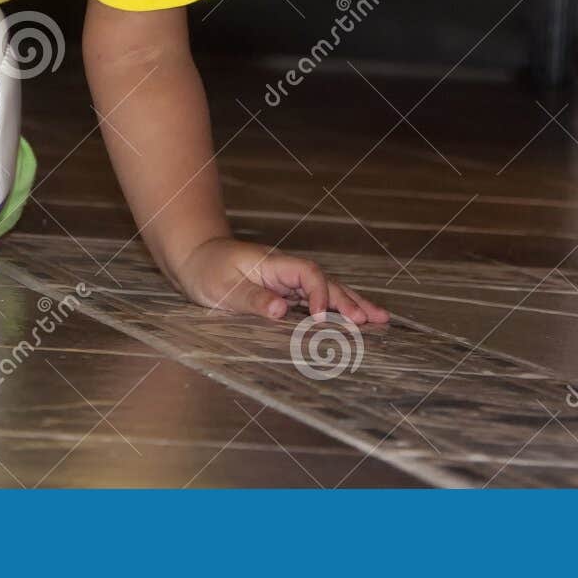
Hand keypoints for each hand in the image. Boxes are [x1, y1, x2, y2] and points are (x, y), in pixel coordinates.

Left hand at [172, 237, 388, 324]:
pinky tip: (354, 318)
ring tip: (380, 319)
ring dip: (352, 303)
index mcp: (274, 264)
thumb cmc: (207, 271)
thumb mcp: (223, 288)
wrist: (196, 258)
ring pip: (327, 289)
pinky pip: (316, 298)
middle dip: (351, 300)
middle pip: (326, 282)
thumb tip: (282, 310)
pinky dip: (337, 308)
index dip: (319, 294)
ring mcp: (288, 280)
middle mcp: (286, 270)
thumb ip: (253, 299)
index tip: (321, 318)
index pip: (307, 274)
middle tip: (376, 320)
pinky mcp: (285, 291)